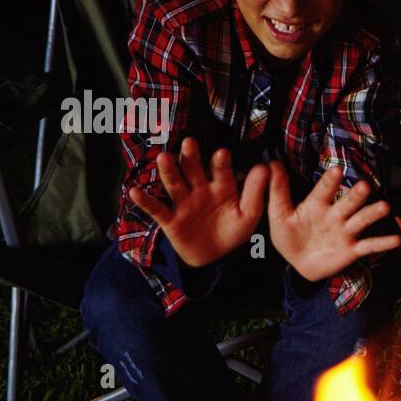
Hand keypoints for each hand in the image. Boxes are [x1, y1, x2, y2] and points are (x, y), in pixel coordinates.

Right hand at [128, 137, 266, 267]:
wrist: (214, 258)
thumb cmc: (233, 232)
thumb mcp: (248, 215)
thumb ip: (255, 192)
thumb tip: (265, 167)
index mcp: (221, 187)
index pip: (221, 171)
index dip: (220, 162)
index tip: (222, 153)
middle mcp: (200, 190)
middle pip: (193, 170)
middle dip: (191, 156)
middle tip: (189, 142)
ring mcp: (183, 203)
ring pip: (174, 183)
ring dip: (169, 171)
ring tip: (164, 158)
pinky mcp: (170, 219)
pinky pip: (156, 209)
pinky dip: (145, 201)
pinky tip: (134, 191)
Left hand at [267, 163, 400, 281]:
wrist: (297, 265)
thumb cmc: (289, 237)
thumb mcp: (279, 214)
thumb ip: (278, 191)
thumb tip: (271, 164)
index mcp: (316, 205)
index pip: (324, 191)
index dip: (330, 182)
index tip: (336, 171)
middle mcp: (334, 216)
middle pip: (347, 203)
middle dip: (356, 195)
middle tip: (364, 186)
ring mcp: (344, 232)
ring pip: (360, 220)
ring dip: (372, 214)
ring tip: (384, 208)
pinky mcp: (351, 250)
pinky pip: (368, 246)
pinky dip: (381, 243)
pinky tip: (395, 240)